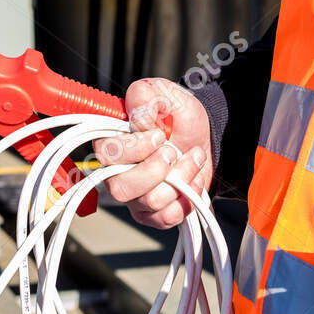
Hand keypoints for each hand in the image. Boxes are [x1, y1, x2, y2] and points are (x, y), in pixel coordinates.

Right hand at [92, 78, 213, 228]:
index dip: (135, 149)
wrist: (206, 140)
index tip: (159, 135)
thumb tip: (138, 115)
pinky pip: (166, 217)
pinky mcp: (152, 214)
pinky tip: (192, 178)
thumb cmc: (180, 119)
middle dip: (157, 170)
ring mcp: (134, 196)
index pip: (107, 155)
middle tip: (174, 151)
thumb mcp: (167, 96)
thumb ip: (147, 96)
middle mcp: (116, 173)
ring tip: (192, 159)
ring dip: (180, 178)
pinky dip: (188, 196)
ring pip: (150, 202)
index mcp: (112, 143)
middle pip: (121, 188)